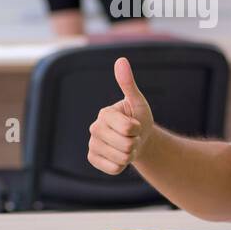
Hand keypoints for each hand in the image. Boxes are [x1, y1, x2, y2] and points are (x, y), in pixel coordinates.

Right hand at [87, 57, 156, 174]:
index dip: (138, 128)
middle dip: (135, 143)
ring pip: (121, 158)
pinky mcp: (92, 159)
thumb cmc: (138, 118)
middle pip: (126, 145)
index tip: (135, 124)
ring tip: (127, 146)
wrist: (137, 139)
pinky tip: (119, 156)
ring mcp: (92, 144)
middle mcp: (94, 128)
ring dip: (130, 154)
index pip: (129, 128)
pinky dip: (122, 165)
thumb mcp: (138, 102)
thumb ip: (128, 84)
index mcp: (104, 113)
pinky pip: (114, 169)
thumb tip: (121, 60)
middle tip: (132, 137)